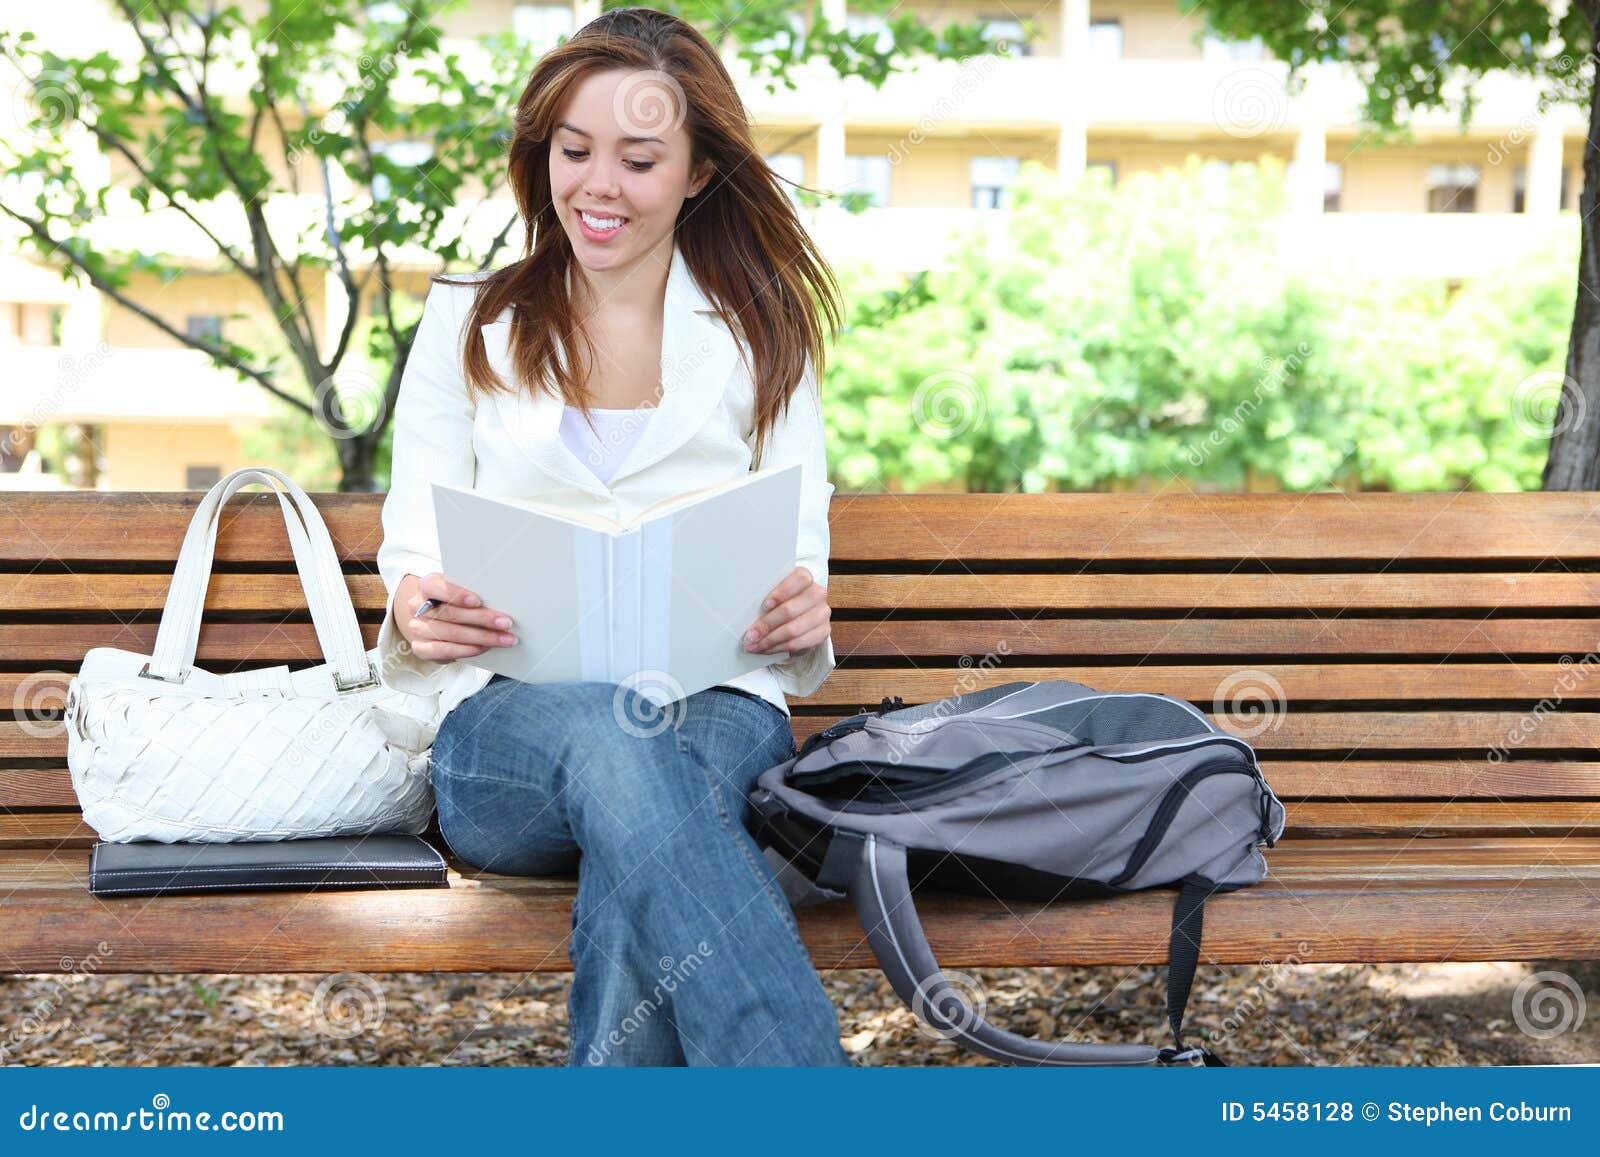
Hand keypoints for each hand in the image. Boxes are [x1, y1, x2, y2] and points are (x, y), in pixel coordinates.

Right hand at [394, 572, 518, 662]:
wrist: (433, 621)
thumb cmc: (452, 603)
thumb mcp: (459, 591)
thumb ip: (472, 593)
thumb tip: (501, 599)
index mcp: (427, 586)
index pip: (435, 587)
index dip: (456, 594)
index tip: (477, 601)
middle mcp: (418, 607)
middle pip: (450, 614)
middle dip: (482, 619)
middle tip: (505, 622)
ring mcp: (417, 629)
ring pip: (451, 634)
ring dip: (482, 637)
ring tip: (504, 638)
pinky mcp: (420, 648)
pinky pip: (445, 651)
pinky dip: (468, 650)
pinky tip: (485, 648)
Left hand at [744, 566, 830, 656]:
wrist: (797, 615)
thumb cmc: (778, 601)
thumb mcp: (772, 592)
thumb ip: (763, 594)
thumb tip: (743, 607)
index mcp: (804, 578)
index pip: (799, 579)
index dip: (781, 592)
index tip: (764, 605)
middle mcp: (817, 593)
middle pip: (791, 609)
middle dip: (767, 624)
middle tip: (749, 635)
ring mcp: (822, 613)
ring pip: (794, 629)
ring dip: (770, 640)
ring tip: (754, 646)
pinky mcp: (823, 632)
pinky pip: (800, 643)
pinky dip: (779, 648)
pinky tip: (767, 649)